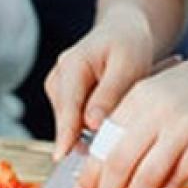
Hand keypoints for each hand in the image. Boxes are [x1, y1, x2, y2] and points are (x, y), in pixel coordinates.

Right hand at [44, 4, 154, 159]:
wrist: (123, 32)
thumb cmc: (128, 44)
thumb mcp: (127, 65)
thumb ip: (109, 95)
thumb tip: (91, 124)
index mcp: (72, 65)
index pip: (67, 106)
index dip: (65, 133)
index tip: (61, 156)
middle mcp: (58, 79)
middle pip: (68, 120)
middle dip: (89, 136)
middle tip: (123, 130)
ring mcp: (59, 91)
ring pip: (73, 125)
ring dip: (95, 129)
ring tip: (122, 110)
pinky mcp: (65, 101)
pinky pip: (78, 123)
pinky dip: (95, 124)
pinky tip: (113, 111)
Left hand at [73, 50, 187, 187]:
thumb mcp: (162, 88)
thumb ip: (135, 115)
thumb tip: (104, 155)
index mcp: (141, 93)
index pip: (103, 139)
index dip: (89, 170)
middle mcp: (158, 110)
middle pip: (119, 161)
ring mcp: (183, 128)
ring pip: (145, 175)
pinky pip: (175, 180)